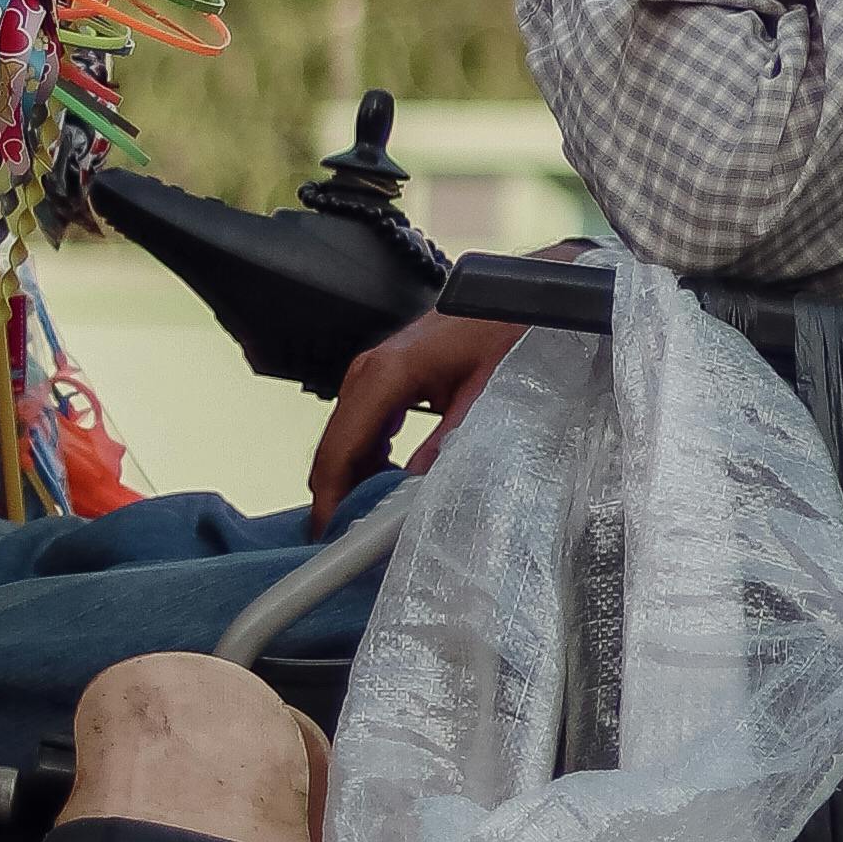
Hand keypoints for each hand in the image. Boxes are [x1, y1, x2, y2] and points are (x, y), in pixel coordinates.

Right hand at [308, 309, 519, 530]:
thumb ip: (449, 445)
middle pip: (333, 449)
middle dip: (338, 498)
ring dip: (353, 483)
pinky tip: (388, 486)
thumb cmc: (502, 329)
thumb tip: (419, 492)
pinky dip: (366, 463)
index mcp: (387, 372)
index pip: (340, 448)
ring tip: (374, 522)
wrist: (511, 298)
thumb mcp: (484, 394)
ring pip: (343, 443)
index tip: (331, 537)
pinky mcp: (381, 380)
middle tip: (353, 543)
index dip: (331, 499)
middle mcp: (368, 371)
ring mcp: (370, 374)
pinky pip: (359, 431)